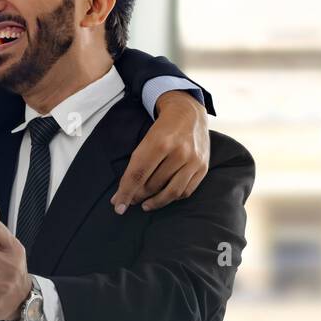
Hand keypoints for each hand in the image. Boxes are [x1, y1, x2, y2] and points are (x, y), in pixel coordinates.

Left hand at [110, 89, 209, 211]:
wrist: (189, 113)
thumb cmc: (162, 129)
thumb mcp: (145, 140)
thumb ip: (134, 167)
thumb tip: (119, 197)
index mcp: (160, 142)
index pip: (138, 175)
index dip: (126, 193)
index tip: (117, 207)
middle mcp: (179, 152)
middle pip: (153, 185)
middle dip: (138, 195)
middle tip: (131, 200)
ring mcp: (193, 160)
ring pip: (170, 192)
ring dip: (155, 202)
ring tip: (145, 204)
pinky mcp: (203, 167)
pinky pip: (186, 191)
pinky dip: (172, 197)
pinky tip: (163, 197)